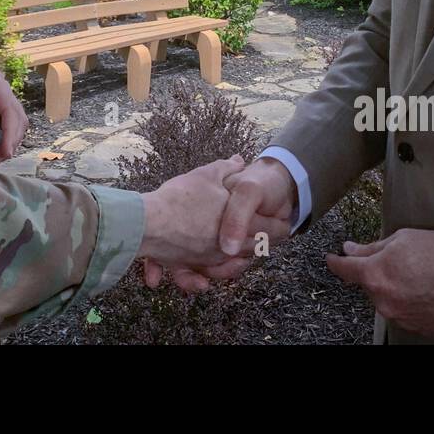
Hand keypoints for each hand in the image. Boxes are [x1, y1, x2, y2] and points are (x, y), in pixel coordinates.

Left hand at [0, 69, 26, 168]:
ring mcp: (2, 102)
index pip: (10, 110)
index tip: (5, 153)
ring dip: (5, 146)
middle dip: (9, 143)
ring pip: (14, 127)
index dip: (11, 133)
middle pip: (18, 120)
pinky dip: (0, 145)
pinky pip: (6, 130)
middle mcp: (3, 91)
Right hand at [142, 156, 296, 292]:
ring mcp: (210, 259)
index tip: (285, 223)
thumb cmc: (180, 198)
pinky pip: (206, 273)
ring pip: (233, 264)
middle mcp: (230, 247)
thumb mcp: (206, 175)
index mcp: (241, 225)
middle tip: (270, 236)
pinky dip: (211, 272)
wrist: (149, 223)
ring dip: (240, 258)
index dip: (280, 226)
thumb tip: (240, 160)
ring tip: (245, 251)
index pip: (270, 228)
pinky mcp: (190, 265)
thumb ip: (227, 168)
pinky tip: (212, 270)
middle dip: (263, 243)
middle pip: (254, 249)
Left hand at [324, 228, 433, 338]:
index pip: (345, 269)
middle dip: (377, 270)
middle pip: (369, 283)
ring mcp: (399, 316)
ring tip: (419, 273)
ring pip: (386, 296)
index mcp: (375, 275)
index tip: (332, 259)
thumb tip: (351, 250)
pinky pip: (403, 308)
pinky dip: (408, 298)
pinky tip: (425, 287)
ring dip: (394, 285)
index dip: (336, 262)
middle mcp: (382, 299)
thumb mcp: (405, 239)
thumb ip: (373, 247)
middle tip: (400, 259)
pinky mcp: (415, 326)